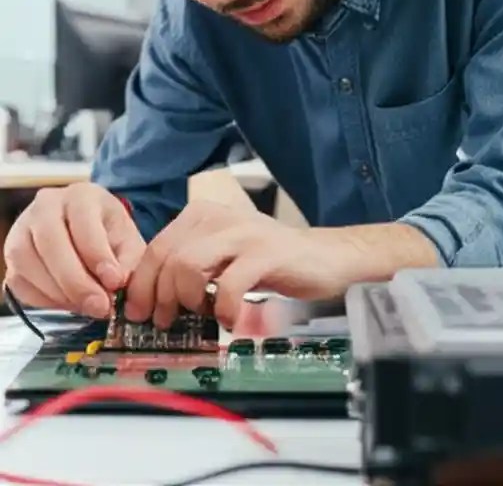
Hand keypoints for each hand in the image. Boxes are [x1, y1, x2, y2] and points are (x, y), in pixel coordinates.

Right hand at [2, 183, 144, 316]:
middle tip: (99, 305)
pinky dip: (44, 298)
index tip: (114, 282)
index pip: (83, 224)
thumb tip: (115, 286)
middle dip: (76, 281)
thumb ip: (127, 262)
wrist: (90, 228)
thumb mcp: (128, 240)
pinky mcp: (11, 254)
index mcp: (80, 196)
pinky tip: (69, 303)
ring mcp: (21, 229)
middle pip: (51, 244)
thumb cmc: (110, 233)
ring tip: (87, 306)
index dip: (98, 256)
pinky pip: (18, 281)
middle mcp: (45, 206)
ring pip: (28, 263)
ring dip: (59, 293)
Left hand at [124, 200, 363, 328]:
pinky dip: (225, 309)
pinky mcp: (268, 254)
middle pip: (167, 259)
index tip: (139, 313)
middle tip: (166, 322)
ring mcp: (245, 234)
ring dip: (189, 300)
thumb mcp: (224, 257)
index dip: (141, 285)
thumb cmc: (273, 263)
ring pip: (189, 266)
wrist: (328, 258)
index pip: (156, 248)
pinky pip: (229, 285)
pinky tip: (232, 319)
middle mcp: (220, 218)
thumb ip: (191, 266)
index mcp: (204, 215)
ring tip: (204, 315)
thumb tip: (150, 297)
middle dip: (159, 297)